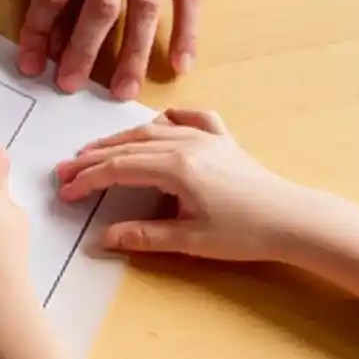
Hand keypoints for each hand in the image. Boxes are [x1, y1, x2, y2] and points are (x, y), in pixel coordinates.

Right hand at [55, 109, 312, 260]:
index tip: (65, 190)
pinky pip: (192, 119)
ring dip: (120, 139)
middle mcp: (187, 144)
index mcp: (175, 167)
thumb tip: (103, 239)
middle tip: (65, 169)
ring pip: (153, 130)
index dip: (88, 179)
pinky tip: (161, 121)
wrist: (294, 219)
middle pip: (128, 146)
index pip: (118, 169)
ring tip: (96, 149)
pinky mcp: (224, 141)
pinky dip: (171, 119)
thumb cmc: (245, 233)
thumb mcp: (189, 240)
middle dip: (93, 158)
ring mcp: (206, 138)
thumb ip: (143, 236)